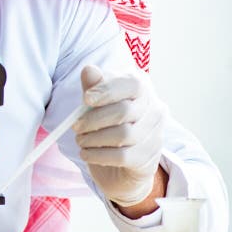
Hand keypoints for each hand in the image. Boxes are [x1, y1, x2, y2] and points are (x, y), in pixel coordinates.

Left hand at [72, 65, 165, 207]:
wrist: (118, 161)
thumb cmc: (105, 122)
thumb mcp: (95, 102)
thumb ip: (92, 86)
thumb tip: (89, 70)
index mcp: (141, 88)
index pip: (132, 84)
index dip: (107, 90)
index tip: (86, 99)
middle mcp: (155, 109)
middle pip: (124, 111)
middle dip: (94, 119)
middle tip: (76, 126)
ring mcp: (155, 134)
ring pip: (124, 135)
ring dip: (94, 139)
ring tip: (81, 140)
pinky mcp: (149, 157)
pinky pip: (123, 156)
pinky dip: (98, 156)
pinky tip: (86, 153)